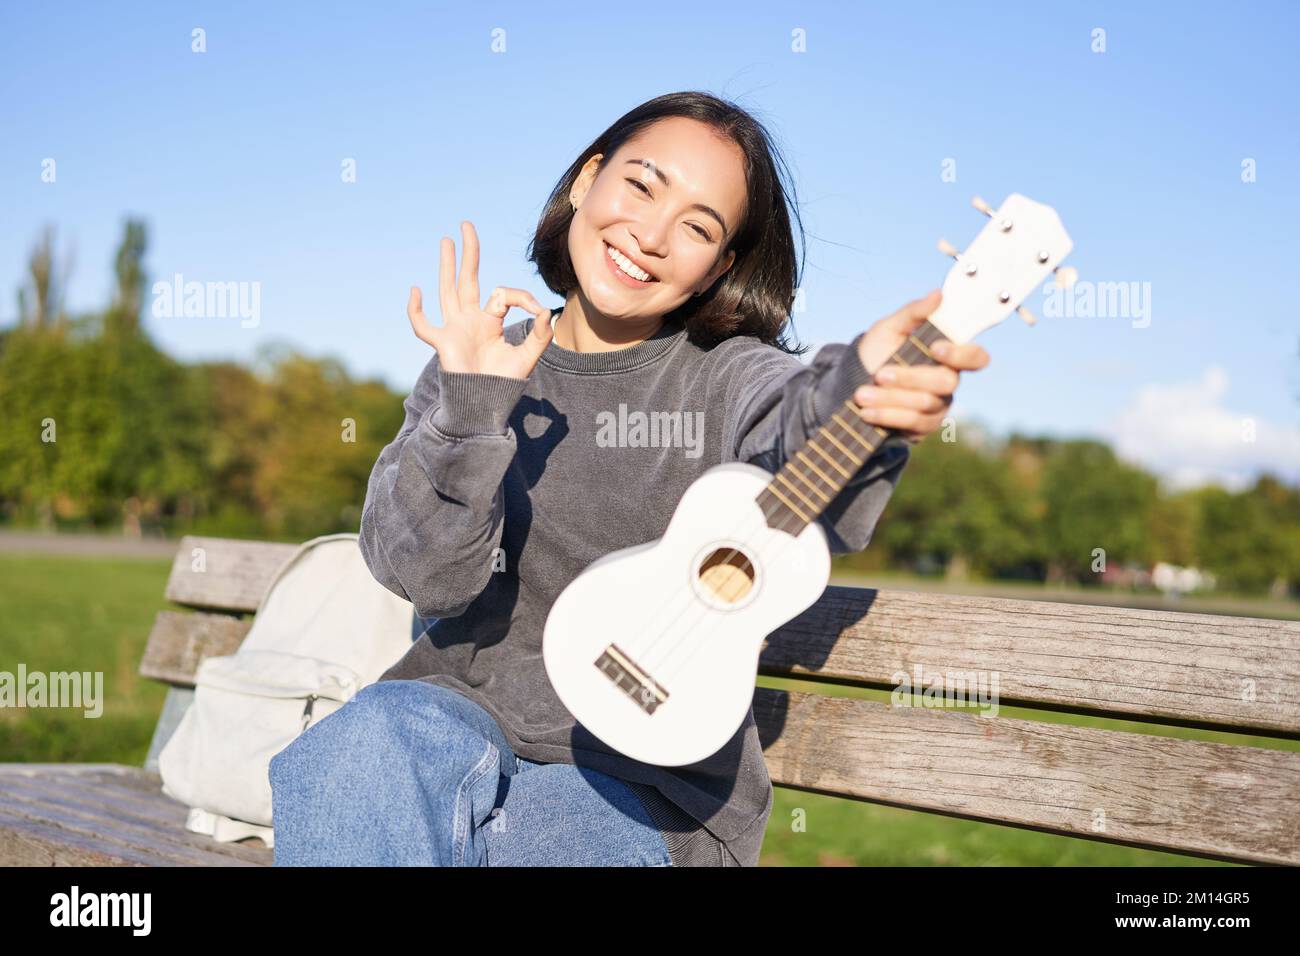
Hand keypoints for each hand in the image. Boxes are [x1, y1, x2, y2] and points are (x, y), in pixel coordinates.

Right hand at [406, 220, 553, 378]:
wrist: (487, 404)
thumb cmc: (504, 382)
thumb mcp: (529, 357)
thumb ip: (540, 335)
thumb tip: (546, 311)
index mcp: (490, 321)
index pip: (503, 294)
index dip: (523, 297)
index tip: (538, 310)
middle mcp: (470, 320)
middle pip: (468, 279)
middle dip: (468, 253)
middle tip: (465, 225)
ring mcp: (454, 329)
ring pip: (448, 290)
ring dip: (447, 265)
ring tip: (446, 240)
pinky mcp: (444, 343)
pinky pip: (424, 326)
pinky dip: (416, 311)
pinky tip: (415, 291)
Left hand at [852, 289, 989, 443]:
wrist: (853, 383)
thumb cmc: (878, 350)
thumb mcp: (889, 327)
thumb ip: (913, 313)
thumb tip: (938, 294)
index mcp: (947, 354)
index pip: (976, 357)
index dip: (961, 355)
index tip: (934, 348)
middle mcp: (947, 381)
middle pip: (945, 382)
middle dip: (910, 378)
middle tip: (879, 374)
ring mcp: (937, 406)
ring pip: (925, 404)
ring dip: (890, 399)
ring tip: (861, 395)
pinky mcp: (922, 427)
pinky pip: (912, 424)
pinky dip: (887, 416)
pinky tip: (867, 412)